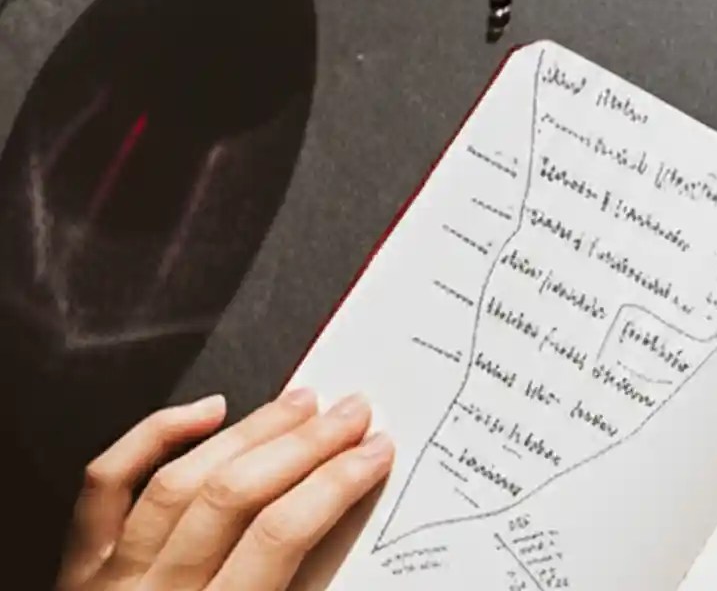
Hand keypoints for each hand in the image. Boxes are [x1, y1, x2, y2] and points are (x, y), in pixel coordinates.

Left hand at [55, 389, 393, 590]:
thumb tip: (359, 551)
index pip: (282, 535)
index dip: (336, 484)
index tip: (376, 452)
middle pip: (236, 496)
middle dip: (305, 445)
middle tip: (352, 412)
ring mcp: (110, 578)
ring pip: (182, 480)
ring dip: (250, 432)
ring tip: (301, 405)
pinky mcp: (77, 566)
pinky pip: (106, 485)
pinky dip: (153, 438)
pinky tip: (206, 411)